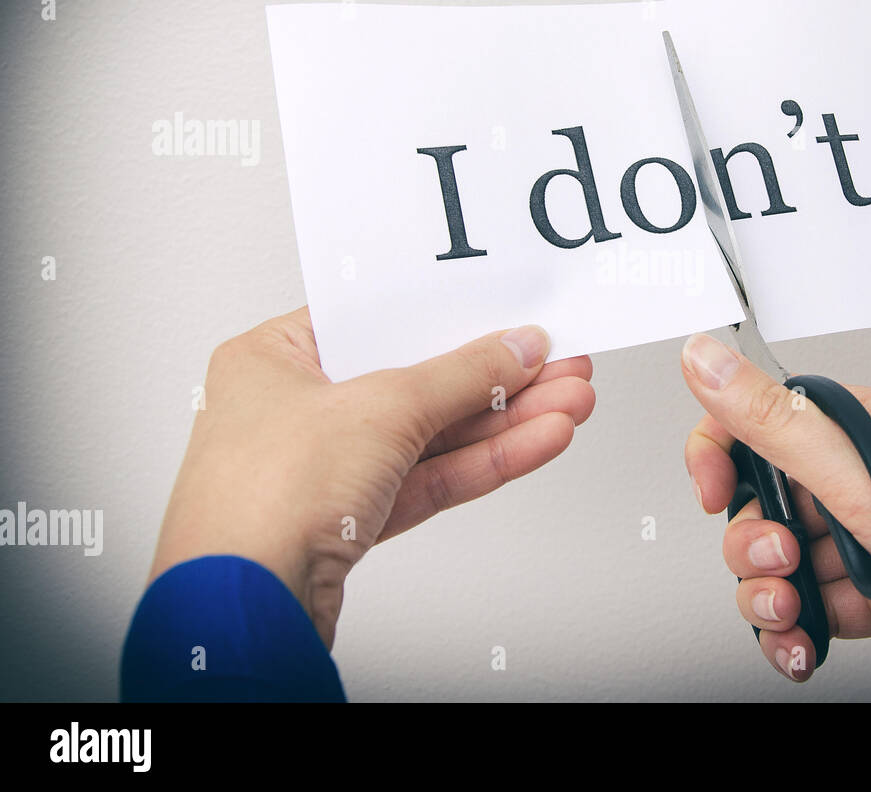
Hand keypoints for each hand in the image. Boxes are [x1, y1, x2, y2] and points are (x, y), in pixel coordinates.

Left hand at [150, 307, 594, 648]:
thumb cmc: (260, 503)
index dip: (450, 317)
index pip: (378, 323)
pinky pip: (428, 478)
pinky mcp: (350, 521)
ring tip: (570, 401)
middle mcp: (293, 410)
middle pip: (416, 381)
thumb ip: (460, 374)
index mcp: (272, 359)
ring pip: (431, 436)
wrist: (243, 611)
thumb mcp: (382, 409)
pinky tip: (537, 441)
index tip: (509, 317)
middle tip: (558, 364)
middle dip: (497, 377)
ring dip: (504, 421)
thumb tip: (515, 348)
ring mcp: (323, 470)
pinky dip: (483, 461)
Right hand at [680, 333, 870, 699]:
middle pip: (760, 505)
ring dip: (769, 597)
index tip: (713, 494)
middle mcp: (859, 479)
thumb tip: (704, 359)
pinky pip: (817, 610)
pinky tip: (804, 648)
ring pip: (783, 566)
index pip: (758, 425)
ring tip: (795, 614)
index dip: (720, 457)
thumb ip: (776, 424)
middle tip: (784, 562)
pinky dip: (798, 634)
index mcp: (854, 429)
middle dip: (751, 543)